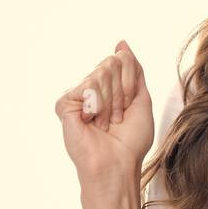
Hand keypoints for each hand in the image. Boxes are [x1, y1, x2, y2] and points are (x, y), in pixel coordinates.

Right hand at [55, 40, 153, 187]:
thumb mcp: (141, 100)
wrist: (117, 164)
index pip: (123, 60)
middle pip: (111, 64)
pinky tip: (91, 121)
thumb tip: (122, 44)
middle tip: (116, 118)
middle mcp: (92, 88)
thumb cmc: (131, 140)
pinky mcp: (65, 104)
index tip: (129, 107)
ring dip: (110, 103)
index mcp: (110, 87)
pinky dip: (96, 106)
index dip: (131, 83)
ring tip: (105, 123)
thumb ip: (134, 71)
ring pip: (100, 74)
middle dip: (122, 93)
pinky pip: (86, 87)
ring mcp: (78, 96)